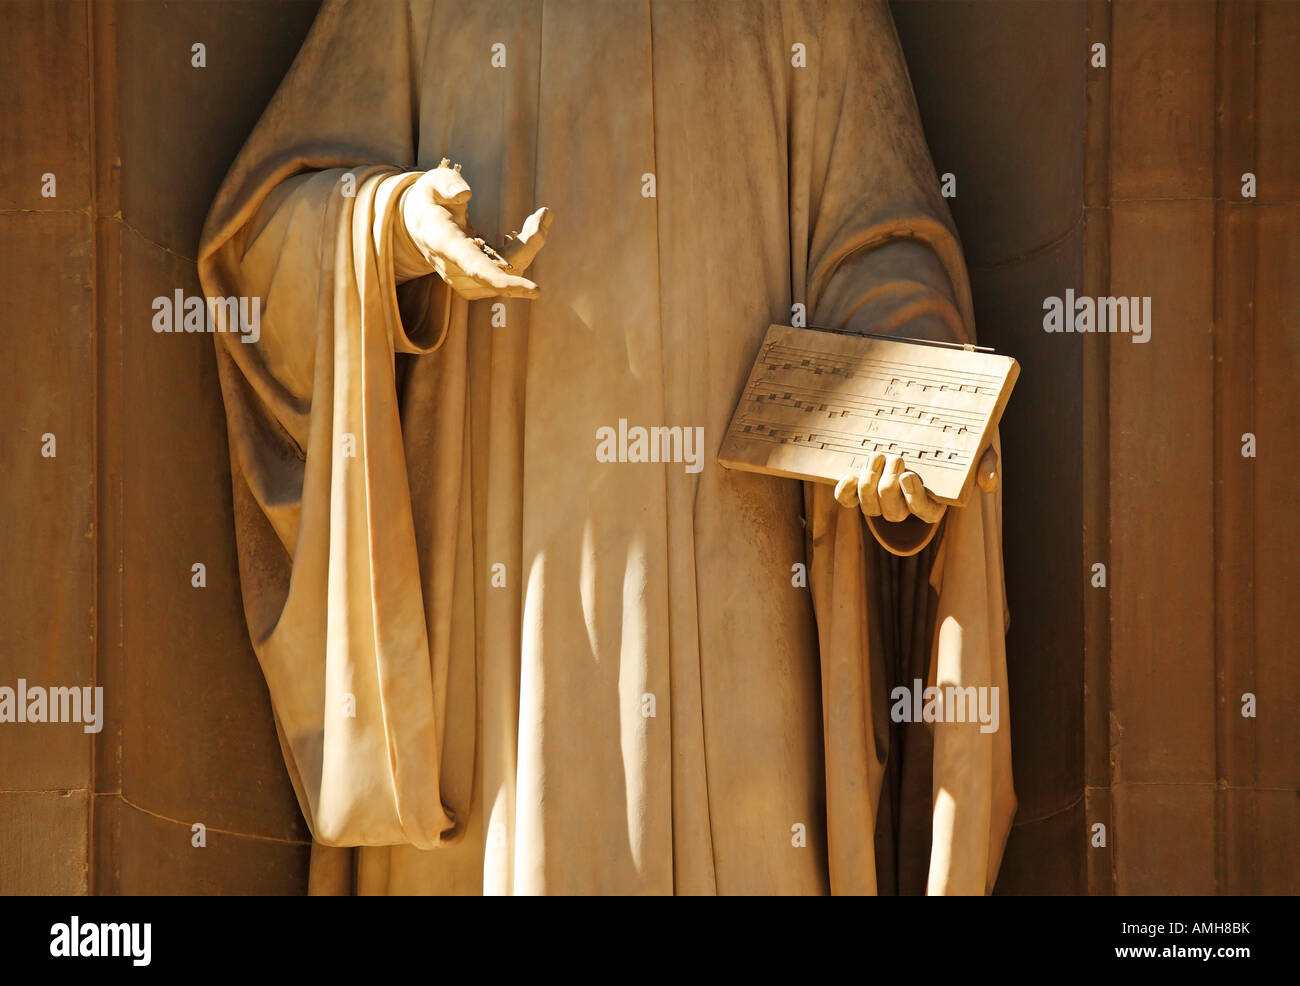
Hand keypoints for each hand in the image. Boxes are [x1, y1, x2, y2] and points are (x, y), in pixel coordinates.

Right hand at [401, 158, 551, 299]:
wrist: (419, 223)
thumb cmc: (432, 198)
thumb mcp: (433, 181)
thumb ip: (447, 183)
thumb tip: (465, 194)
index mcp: (441, 241)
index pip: (473, 266)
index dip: (503, 281)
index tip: (535, 290)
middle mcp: (452, 266)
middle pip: (500, 271)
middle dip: (528, 247)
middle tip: (543, 215)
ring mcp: (462, 278)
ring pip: (507, 274)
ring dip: (528, 248)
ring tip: (539, 218)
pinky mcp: (474, 280)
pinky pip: (507, 273)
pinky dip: (524, 252)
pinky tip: (531, 230)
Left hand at [833, 447, 998, 523]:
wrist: (927, 434)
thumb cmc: (956, 449)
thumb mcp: (979, 454)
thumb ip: (986, 466)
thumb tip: (988, 482)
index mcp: (932, 504)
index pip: (922, 512)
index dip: (913, 498)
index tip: (909, 475)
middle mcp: (905, 508)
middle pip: (891, 511)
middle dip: (889, 485)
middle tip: (895, 456)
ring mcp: (880, 501)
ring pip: (870, 507)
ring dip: (870, 482)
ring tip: (878, 456)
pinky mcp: (861, 490)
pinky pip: (848, 500)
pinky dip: (846, 491)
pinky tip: (850, 476)